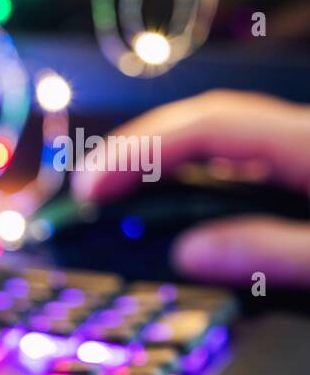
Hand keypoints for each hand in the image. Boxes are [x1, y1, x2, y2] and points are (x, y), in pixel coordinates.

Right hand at [71, 90, 309, 287]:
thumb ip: (272, 253)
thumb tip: (187, 254)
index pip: (209, 127)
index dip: (142, 151)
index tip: (92, 188)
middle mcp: (303, 137)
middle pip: (207, 120)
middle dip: (139, 146)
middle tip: (87, 187)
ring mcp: (305, 154)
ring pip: (223, 139)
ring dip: (163, 157)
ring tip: (117, 188)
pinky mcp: (308, 176)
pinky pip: (242, 162)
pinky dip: (195, 173)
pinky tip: (177, 199)